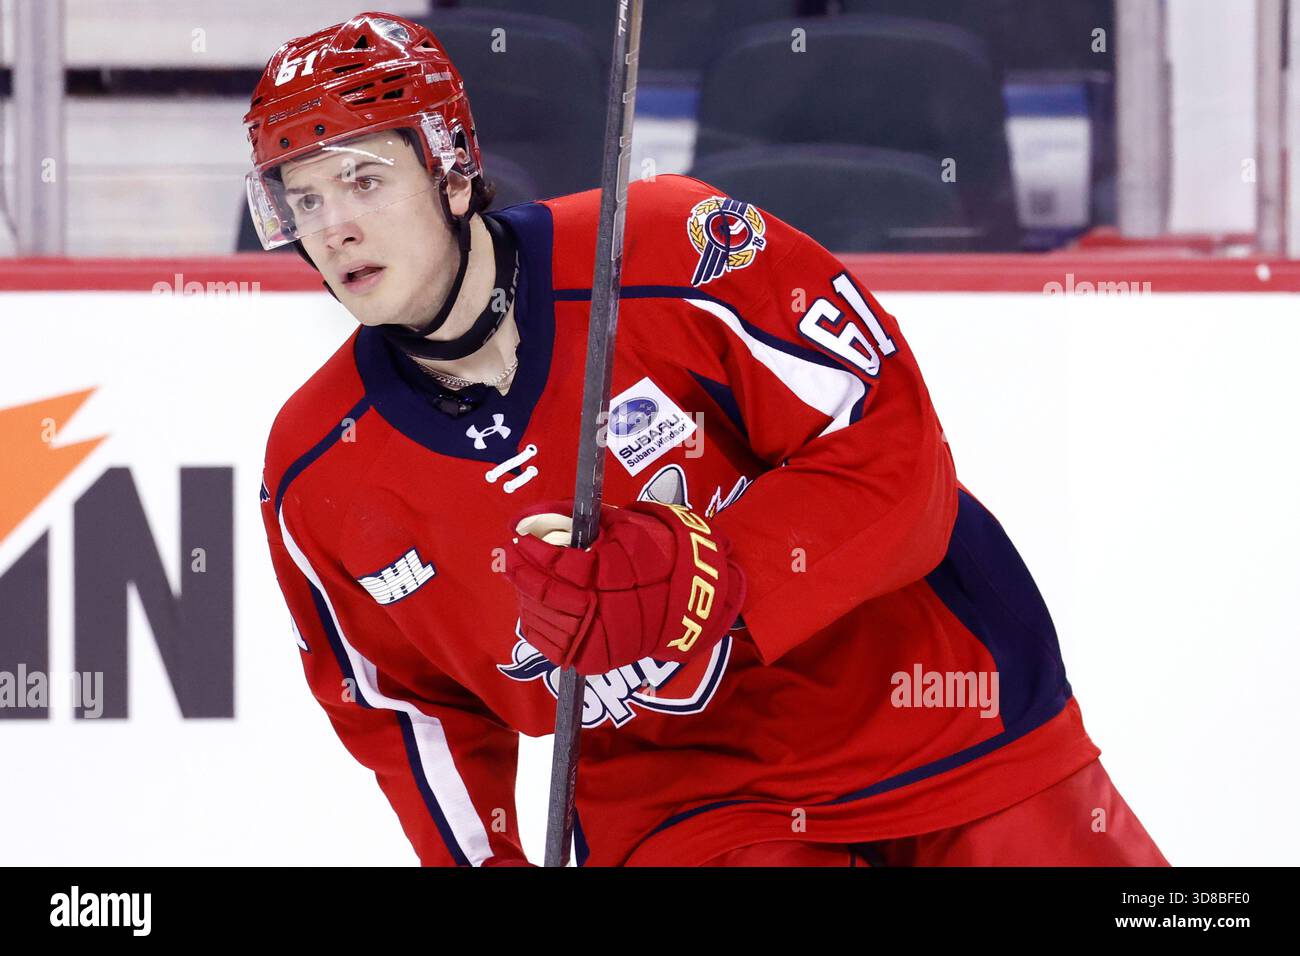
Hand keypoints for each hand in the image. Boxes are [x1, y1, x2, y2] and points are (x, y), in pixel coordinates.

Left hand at [503, 499, 745, 675]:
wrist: (688, 602)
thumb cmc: (656, 557)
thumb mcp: (624, 526)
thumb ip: (579, 520)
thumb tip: (535, 513)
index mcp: (616, 575)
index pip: (562, 564)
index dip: (534, 550)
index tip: (518, 537)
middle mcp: (606, 611)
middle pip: (547, 595)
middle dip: (521, 573)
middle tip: (509, 556)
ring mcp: (599, 640)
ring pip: (545, 621)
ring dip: (526, 598)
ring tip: (522, 577)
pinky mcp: (594, 659)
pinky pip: (552, 645)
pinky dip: (536, 624)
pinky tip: (532, 605)